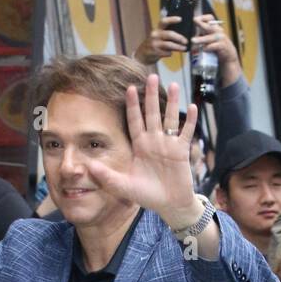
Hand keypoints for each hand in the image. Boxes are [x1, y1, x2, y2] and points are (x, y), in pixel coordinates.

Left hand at [85, 77, 198, 225]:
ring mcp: (169, 144)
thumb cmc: (146, 195)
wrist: (168, 205)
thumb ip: (107, 176)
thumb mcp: (123, 186)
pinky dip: (190, 122)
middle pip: (153, 114)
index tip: (130, 88)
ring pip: (170, 118)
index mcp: (140, 145)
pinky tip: (192, 107)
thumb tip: (87, 167)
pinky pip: (186, 133)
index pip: (135, 121)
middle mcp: (154, 141)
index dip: (133, 105)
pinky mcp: (181, 151)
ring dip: (173, 103)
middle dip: (152, 96)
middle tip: (152, 76)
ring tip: (174, 84)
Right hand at [134, 14, 188, 65]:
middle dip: (179, 38)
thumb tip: (180, 37)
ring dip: (178, 47)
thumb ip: (166, 35)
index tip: (180, 19)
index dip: (172, 19)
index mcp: (157, 29)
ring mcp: (155, 43)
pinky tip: (171, 54)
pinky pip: (166, 53)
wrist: (142, 55)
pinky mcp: (155, 52)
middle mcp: (155, 35)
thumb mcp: (158, 37)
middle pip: (170, 34)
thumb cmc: (153, 45)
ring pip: (169, 45)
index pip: (164, 21)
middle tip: (186, 41)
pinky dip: (170, 53)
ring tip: (184, 49)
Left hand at [192, 13, 240, 85]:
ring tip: (193, 41)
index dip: (203, 17)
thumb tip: (192, 39)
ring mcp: (221, 39)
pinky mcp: (223, 47)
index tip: (195, 18)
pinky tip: (204, 49)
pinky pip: (215, 46)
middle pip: (209, 26)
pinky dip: (209, 47)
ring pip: (210, 37)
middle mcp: (218, 31)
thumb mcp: (211, 41)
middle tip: (194, 21)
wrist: (229, 57)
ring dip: (201, 39)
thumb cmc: (218, 48)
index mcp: (215, 28)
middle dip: (201, 23)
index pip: (210, 18)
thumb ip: (203, 38)